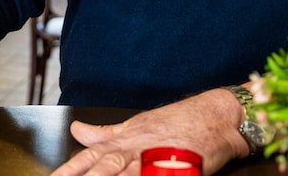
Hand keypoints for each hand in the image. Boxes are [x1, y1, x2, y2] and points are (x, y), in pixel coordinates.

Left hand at [50, 89, 249, 175]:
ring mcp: (157, 159)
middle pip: (105, 167)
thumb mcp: (137, 124)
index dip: (70, 168)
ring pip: (127, 173)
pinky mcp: (179, 168)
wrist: (217, 117)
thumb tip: (77, 131)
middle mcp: (137, 148)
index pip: (91, 156)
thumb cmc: (179, 122)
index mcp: (126, 139)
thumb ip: (106, 133)